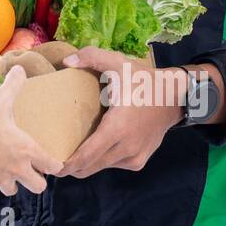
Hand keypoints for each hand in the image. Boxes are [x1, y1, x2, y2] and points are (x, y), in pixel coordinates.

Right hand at [0, 66, 64, 194]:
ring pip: (14, 190)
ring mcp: (0, 180)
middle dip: (37, 180)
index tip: (51, 161)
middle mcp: (17, 169)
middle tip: (31, 169)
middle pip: (39, 186)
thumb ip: (12, 86)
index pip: (53, 166)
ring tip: (6, 170)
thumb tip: (20, 68)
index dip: (54, 164)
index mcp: (26, 151)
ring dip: (12, 182)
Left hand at [56, 46, 181, 178]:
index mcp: (118, 128)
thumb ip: (92, 57)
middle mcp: (126, 148)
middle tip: (53, 158)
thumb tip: (67, 62)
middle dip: (70, 167)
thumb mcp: (119, 62)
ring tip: (71, 150)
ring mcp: (134, 157)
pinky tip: (95, 146)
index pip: (87, 156)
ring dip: (86, 163)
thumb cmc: (144, 81)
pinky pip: (113, 164)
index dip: (67, 165)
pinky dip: (101, 160)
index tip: (51, 167)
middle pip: (90, 167)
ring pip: (100, 167)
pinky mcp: (139, 161)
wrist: (174, 98)